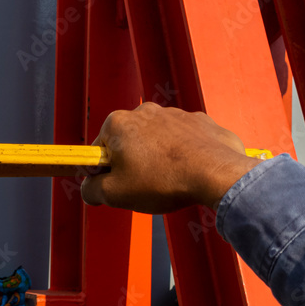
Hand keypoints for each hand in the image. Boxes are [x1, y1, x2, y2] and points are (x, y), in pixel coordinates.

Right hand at [80, 103, 261, 212]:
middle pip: (128, 143)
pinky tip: (188, 174)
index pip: (99, 151)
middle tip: (142, 187)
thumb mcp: (115, 194)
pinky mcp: (199, 122)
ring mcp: (175, 114)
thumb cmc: (163, 181)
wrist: (215, 174)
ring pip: (156, 142)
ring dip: (158, 159)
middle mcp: (145, 111)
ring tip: (168, 182)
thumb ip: (91, 190)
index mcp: (118, 123)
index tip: (115, 186)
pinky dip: (183, 155)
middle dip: (132, 164)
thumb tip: (88, 188)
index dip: (103, 173)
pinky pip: (183, 141)